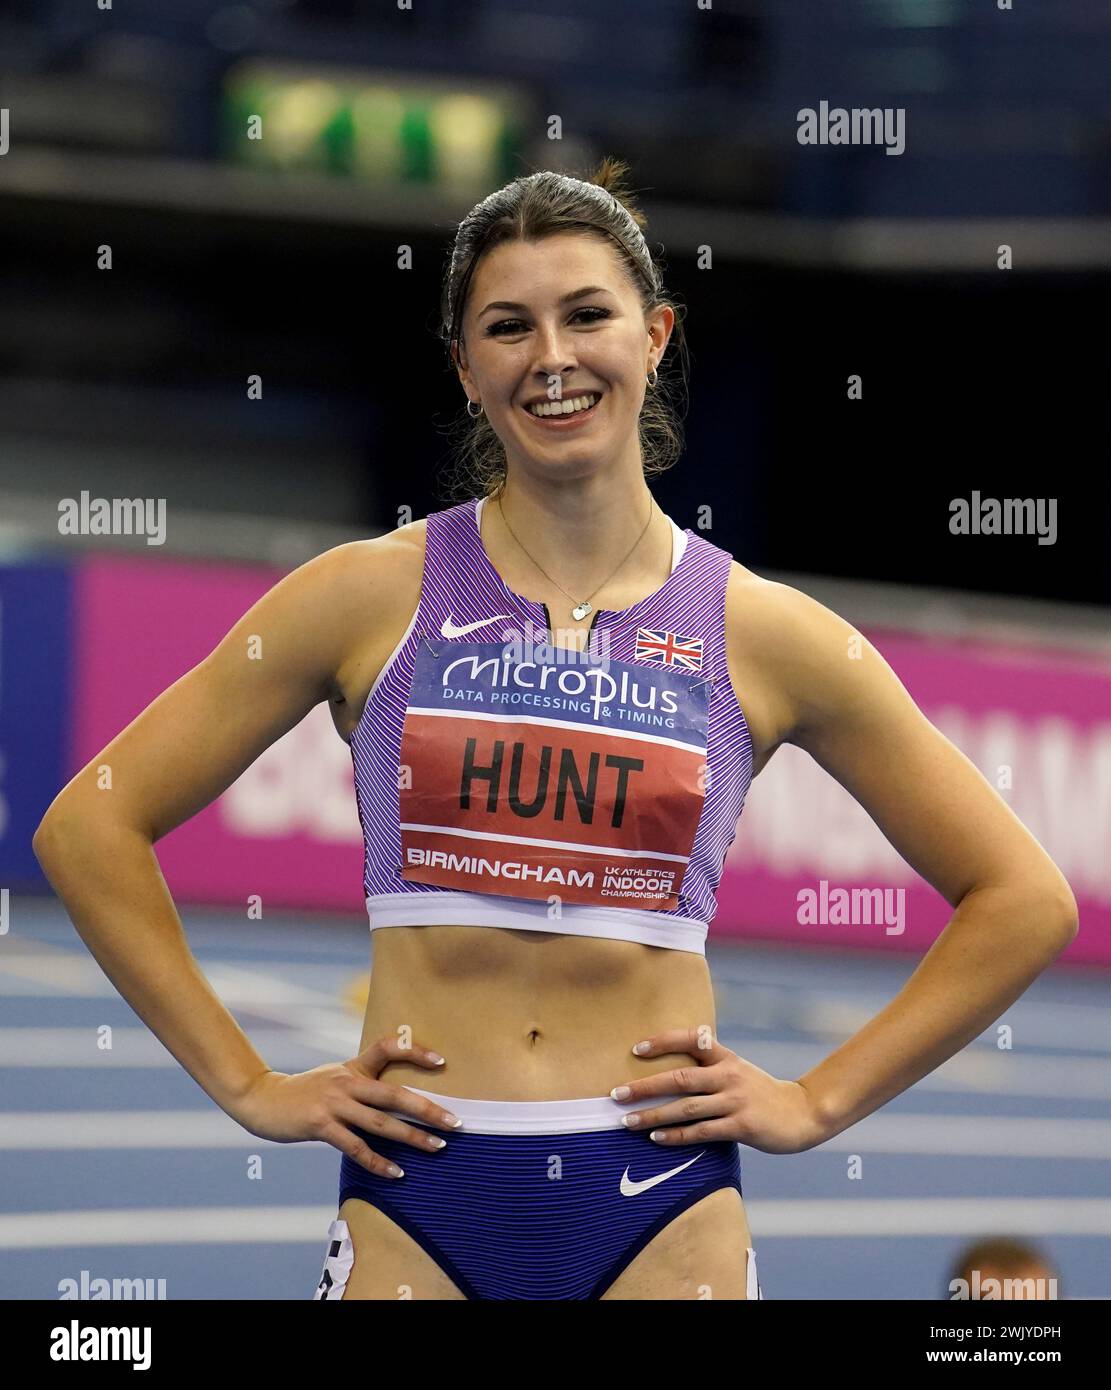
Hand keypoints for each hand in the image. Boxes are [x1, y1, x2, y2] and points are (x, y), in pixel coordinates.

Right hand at [230, 1036, 460, 1177]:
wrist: (262, 1099)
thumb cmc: (304, 1092)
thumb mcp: (334, 1077)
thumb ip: (360, 1082)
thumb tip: (394, 1096)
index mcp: (353, 1067)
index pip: (388, 1048)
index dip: (415, 1051)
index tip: (442, 1062)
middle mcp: (347, 1082)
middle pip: (394, 1093)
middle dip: (427, 1109)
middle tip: (455, 1122)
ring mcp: (334, 1103)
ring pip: (380, 1122)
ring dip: (411, 1137)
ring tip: (436, 1148)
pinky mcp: (320, 1125)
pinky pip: (355, 1147)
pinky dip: (378, 1161)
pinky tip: (397, 1172)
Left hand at [612, 1026, 829, 1154]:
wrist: (801, 1113)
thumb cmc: (760, 1092)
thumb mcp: (737, 1070)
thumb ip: (709, 1065)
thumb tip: (671, 1066)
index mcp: (726, 1057)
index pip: (689, 1040)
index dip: (662, 1042)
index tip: (635, 1049)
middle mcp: (728, 1075)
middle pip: (679, 1078)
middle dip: (645, 1086)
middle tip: (616, 1093)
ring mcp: (735, 1101)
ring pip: (686, 1108)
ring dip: (654, 1115)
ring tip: (628, 1121)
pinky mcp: (741, 1126)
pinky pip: (702, 1131)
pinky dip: (677, 1135)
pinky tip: (657, 1138)